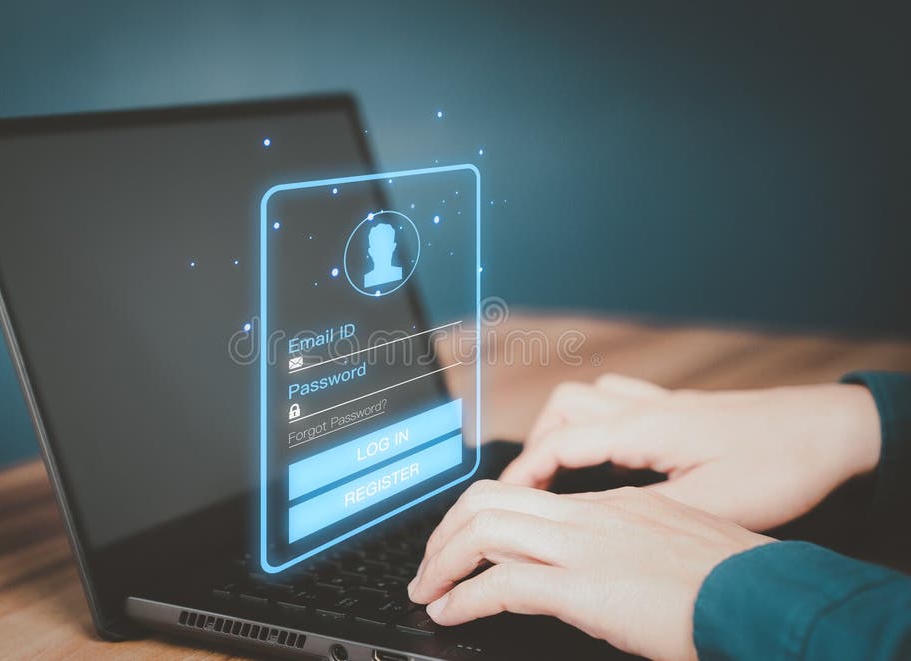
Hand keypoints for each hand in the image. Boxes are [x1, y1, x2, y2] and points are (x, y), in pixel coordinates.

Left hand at [408, 480, 771, 660]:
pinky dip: (465, 597)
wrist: (765, 596)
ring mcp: (583, 545)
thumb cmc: (731, 581)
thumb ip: (625, 544)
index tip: (460, 544)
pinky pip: (502, 582)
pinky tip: (451, 613)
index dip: (477, 518)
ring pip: (483, 529)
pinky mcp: (582, 586)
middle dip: (444, 532)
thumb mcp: (669, 547)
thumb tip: (594, 566)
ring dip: (442, 560)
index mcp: (607, 505)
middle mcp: (587, 514)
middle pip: (487, 499)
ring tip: (428, 590)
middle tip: (429, 567)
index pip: (520, 494)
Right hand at [500, 374, 880, 530]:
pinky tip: (606, 447)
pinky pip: (617, 399)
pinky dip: (594, 419)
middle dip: (534, 445)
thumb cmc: (779, 463)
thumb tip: (597, 525)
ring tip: (556, 465)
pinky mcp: (680, 407)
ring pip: (588, 396)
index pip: (558, 443)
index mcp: (643, 429)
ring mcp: (662, 403)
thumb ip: (647, 511)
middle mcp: (645, 408)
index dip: (523, 471)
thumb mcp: (713, 504)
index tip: (501, 499)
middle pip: (562, 408)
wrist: (829, 429)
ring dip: (561, 426)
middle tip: (527, 486)